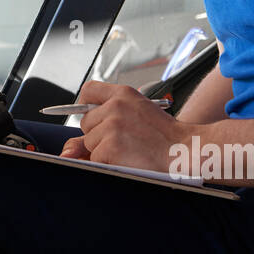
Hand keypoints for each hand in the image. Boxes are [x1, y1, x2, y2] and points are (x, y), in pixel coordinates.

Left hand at [59, 80, 191, 171]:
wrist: (184, 151)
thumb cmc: (165, 135)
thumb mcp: (138, 114)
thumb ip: (107, 118)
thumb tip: (69, 147)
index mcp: (123, 93)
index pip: (89, 90)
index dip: (86, 105)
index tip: (93, 116)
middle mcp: (115, 106)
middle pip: (85, 121)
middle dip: (97, 133)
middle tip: (123, 139)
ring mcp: (112, 126)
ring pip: (89, 142)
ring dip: (103, 150)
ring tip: (129, 149)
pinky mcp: (110, 146)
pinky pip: (96, 157)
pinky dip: (108, 162)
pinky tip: (128, 158)